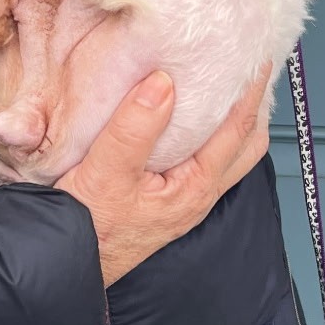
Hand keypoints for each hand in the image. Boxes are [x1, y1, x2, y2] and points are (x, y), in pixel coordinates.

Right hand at [56, 66, 272, 288]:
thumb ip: (134, 127)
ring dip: (232, 121)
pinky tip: (187, 114)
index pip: (237, 130)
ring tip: (225, 86)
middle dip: (253, 108)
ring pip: (226, 153)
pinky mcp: (168, 197)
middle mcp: (199, 193)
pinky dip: (206, 131)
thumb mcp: (106, 171)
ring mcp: (185, 197)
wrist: (66, 265)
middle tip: (250, 70)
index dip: (250, 92)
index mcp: (196, 186)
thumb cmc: (89, 226)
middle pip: (245, 145)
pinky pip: (201, 157)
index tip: (257, 58)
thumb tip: (163, 83)